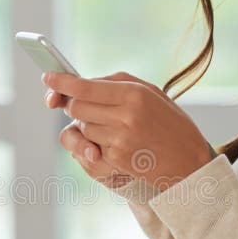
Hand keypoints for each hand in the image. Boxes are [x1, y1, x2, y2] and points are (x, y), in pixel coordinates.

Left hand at [42, 71, 213, 190]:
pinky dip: (97, 141)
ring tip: (111, 124)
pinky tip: (118, 141)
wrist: (189, 162)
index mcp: (133, 94)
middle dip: (73, 104)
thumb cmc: (169, 122)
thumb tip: (82, 81)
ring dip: (87, 124)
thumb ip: (116, 82)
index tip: (47, 76)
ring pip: (82, 127)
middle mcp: (124, 117)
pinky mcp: (116, 160)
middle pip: (76, 108)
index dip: (62, 82)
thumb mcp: (151, 93)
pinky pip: (92, 145)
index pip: (85, 87)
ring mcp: (119, 140)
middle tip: (78, 102)